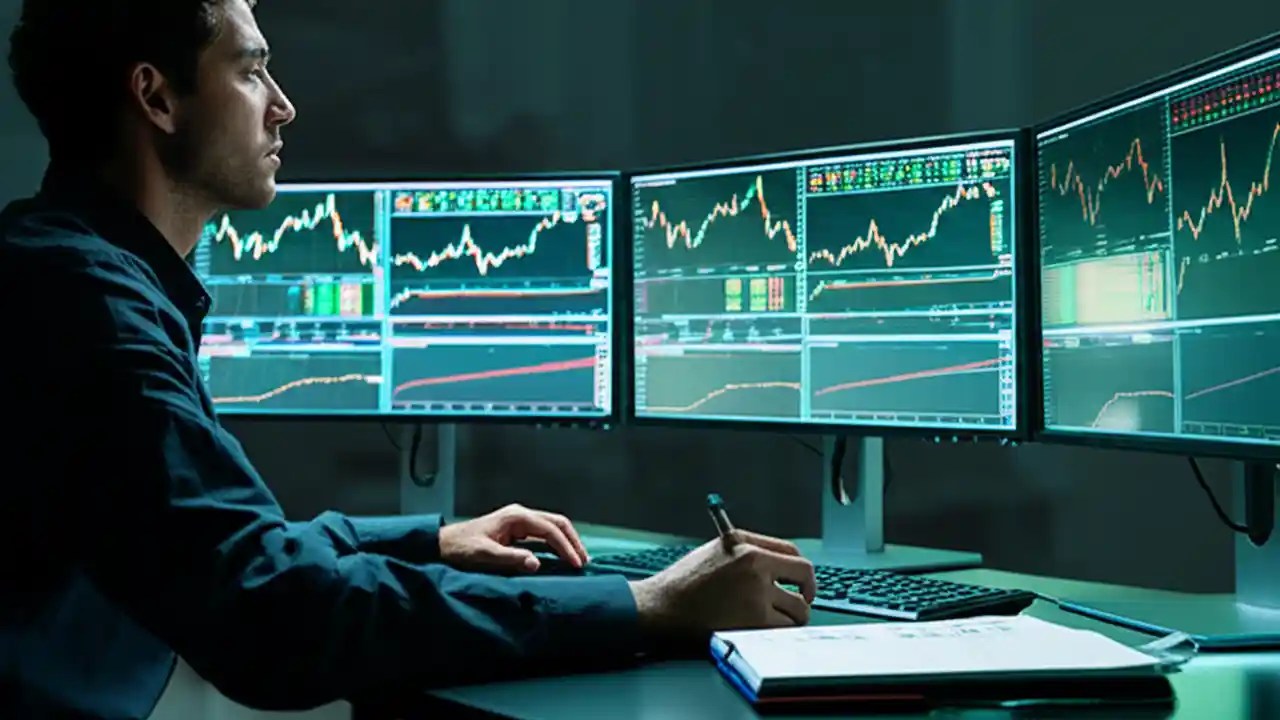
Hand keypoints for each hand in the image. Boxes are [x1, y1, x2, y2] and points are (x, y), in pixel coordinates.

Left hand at [438, 503, 589, 574]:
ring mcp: (519, 520)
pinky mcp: (517, 528)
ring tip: (578, 559)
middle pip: (557, 522)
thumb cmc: (462, 549)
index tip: (575, 565)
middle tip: (584, 562)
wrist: (443, 544)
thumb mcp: (485, 555)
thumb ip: (511, 558)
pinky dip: (557, 542)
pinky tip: (562, 555)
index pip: (549, 530)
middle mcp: (521, 514)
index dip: (565, 547)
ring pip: (552, 525)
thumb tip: (537, 563)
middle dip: (573, 541)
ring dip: (567, 541)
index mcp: (516, 517)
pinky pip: (544, 532)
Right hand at [628, 530, 815, 637]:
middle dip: (806, 593)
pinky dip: (779, 632)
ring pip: (798, 609)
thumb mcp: (716, 550)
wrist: (663, 607)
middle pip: (804, 576)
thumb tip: (781, 564)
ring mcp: (757, 594)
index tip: (799, 582)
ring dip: (791, 617)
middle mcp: (755, 565)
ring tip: (775, 621)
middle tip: (799, 604)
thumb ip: (749, 551)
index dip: (800, 570)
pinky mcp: (755, 620)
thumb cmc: (686, 581)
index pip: (793, 553)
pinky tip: (764, 631)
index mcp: (746, 545)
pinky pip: (783, 629)